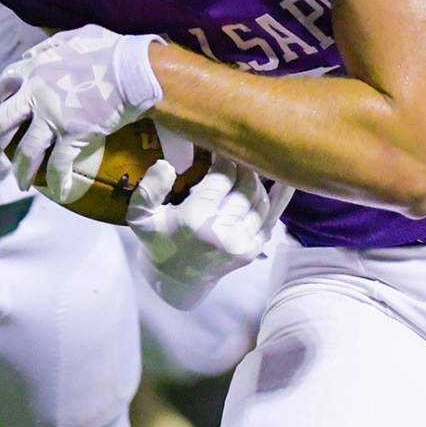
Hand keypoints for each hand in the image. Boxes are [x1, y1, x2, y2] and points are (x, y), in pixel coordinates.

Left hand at [0, 26, 166, 195]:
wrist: (134, 69)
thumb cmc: (111, 49)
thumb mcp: (76, 37)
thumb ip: (53, 45)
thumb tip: (39, 52)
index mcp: (35, 69)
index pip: (5, 85)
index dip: (0, 98)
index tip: (2, 106)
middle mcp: (36, 94)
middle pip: (2, 122)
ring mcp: (52, 117)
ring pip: (26, 150)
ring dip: (20, 170)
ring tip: (19, 183)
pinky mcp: (72, 135)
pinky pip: (59, 165)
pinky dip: (57, 181)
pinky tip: (60, 192)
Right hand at [128, 155, 293, 308]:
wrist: (177, 279)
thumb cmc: (159, 240)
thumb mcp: (141, 217)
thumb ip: (148, 190)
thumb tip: (166, 165)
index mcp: (195, 219)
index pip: (222, 177)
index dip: (224, 158)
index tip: (220, 147)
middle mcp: (222, 231)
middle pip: (246, 186)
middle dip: (243, 166)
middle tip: (236, 154)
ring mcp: (241, 243)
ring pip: (261, 199)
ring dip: (257, 180)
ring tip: (247, 168)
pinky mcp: (253, 250)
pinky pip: (272, 218)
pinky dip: (279, 197)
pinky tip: (284, 178)